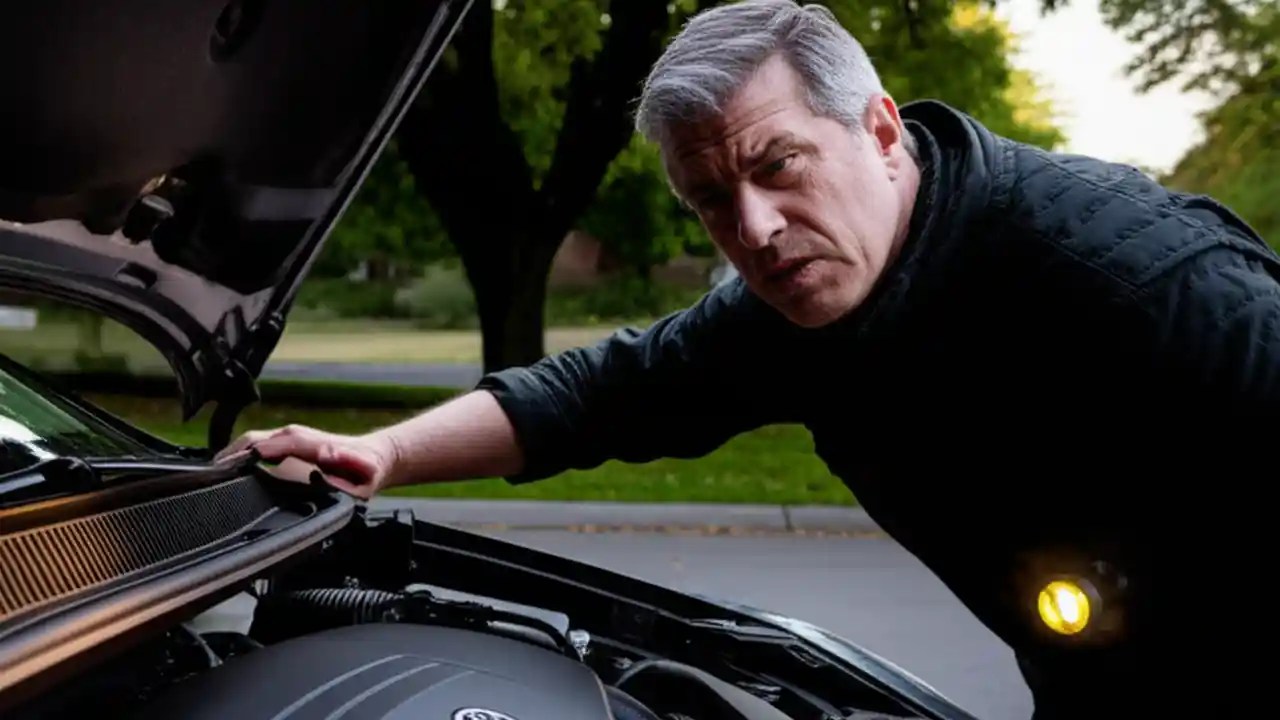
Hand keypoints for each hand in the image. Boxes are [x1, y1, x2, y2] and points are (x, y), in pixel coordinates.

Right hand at [214, 424, 397, 499]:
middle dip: (228, 456)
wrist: (377, 457)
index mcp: (310, 443)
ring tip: (210, 477)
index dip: (247, 455)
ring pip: (250, 441)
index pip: (271, 444)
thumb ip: (347, 464)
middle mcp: (296, 436)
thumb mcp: (366, 470)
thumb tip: (328, 455)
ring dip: (229, 455)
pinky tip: (228, 470)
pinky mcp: (286, 443)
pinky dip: (238, 455)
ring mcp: (289, 438)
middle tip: (207, 478)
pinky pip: (256, 445)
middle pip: (252, 440)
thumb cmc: (368, 468)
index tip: (225, 469)